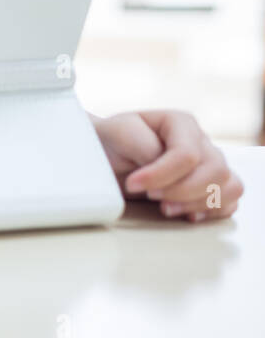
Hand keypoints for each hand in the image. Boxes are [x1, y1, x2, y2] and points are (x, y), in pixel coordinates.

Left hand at [89, 110, 242, 222]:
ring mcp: (210, 165)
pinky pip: (230, 202)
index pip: (188, 154)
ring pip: (230, 187)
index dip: (162, 175)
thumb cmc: (112, 140)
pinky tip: (185, 214)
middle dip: (182, 191)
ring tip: (166, 208)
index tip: (133, 184)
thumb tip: (163, 163)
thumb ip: (143, 145)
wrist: (107, 155)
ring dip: (198, 203)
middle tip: (151, 197)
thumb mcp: (118, 133)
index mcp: (181, 123)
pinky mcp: (210, 186)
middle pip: (216, 171)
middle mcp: (201, 142)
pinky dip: (212, 212)